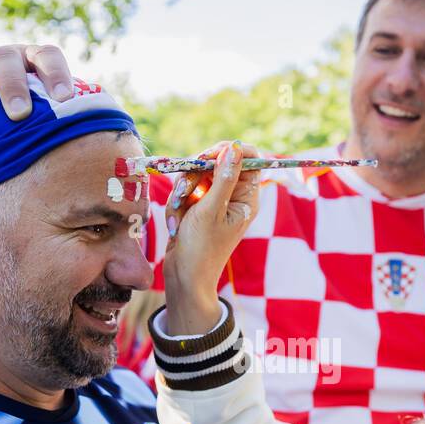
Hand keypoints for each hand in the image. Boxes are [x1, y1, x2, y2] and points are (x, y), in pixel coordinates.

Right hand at [0, 43, 73, 143]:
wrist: (9, 131)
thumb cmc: (48, 127)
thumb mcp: (64, 120)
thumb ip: (82, 126)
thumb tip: (124, 155)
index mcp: (36, 61)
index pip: (47, 55)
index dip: (55, 74)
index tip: (63, 100)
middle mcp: (4, 61)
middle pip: (4, 60)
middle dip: (11, 86)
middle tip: (19, 115)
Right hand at [162, 141, 260, 333]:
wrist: (183, 276)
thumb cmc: (201, 247)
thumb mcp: (211, 209)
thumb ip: (223, 177)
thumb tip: (235, 147)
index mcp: (246, 198)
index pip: (248, 160)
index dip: (228, 152)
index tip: (209, 157)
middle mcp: (233, 197)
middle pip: (216, 163)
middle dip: (196, 176)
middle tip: (185, 192)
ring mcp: (214, 201)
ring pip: (196, 176)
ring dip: (182, 193)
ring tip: (180, 218)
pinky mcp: (197, 207)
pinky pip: (185, 191)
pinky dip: (177, 205)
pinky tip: (176, 224)